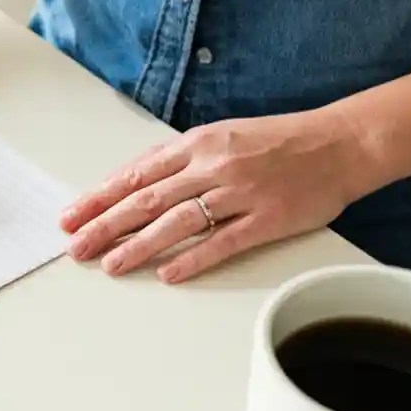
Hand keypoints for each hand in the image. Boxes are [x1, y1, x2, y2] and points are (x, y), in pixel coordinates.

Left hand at [59, 109, 373, 282]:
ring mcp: (240, 192)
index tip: (71, 217)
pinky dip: (193, 258)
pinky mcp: (268, 218)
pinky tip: (168, 274)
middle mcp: (214, 165)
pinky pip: (223, 242)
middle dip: (105, 225)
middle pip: (147, 199)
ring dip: (140, 245)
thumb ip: (179, 159)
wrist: (340, 143)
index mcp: (197, 143)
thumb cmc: (276, 141)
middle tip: (76, 247)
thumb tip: (133, 182)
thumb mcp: (221, 136)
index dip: (100, 198)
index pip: (136, 174)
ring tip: (111, 264)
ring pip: (178, 221)